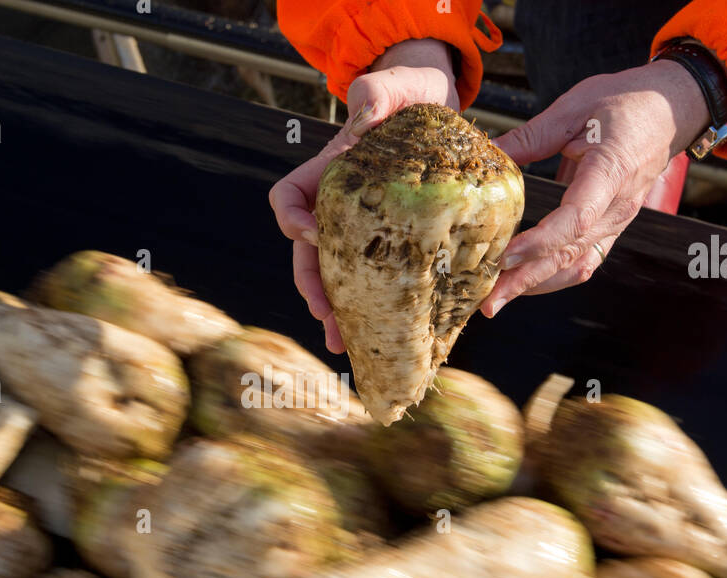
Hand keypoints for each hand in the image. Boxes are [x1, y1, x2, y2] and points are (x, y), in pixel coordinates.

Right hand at [269, 39, 458, 352]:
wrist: (437, 106)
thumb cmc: (409, 92)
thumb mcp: (393, 85)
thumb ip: (375, 92)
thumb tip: (365, 114)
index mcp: (327, 173)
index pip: (288, 199)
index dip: (291, 220)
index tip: (312, 232)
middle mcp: (338, 205)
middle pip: (308, 252)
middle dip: (313, 287)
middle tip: (326, 318)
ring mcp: (364, 226)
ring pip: (337, 274)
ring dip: (337, 310)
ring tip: (344, 342)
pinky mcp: (394, 240)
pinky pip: (376, 276)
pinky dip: (376, 304)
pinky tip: (386, 329)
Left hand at [481, 60, 712, 314]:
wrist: (670, 109)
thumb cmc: (625, 102)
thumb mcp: (575, 106)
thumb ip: (530, 136)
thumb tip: (486, 152)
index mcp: (610, 172)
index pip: (575, 219)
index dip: (539, 241)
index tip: (505, 255)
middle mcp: (617, 207)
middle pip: (568, 254)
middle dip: (525, 281)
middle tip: (487, 302)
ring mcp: (617, 222)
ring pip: (574, 266)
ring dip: (534, 286)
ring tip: (496, 299)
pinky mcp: (611, 229)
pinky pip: (583, 262)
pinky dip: (551, 278)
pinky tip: (522, 284)